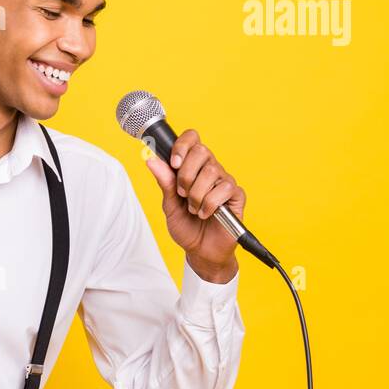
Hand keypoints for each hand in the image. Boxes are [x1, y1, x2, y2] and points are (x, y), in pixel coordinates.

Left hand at [144, 129, 245, 281]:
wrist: (200, 250)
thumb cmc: (186, 226)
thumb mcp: (169, 204)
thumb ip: (164, 182)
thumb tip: (151, 160)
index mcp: (193, 167)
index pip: (192, 139)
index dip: (183, 145)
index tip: (174, 163)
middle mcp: (210, 169)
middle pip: (202, 151)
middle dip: (186, 174)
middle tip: (182, 193)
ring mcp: (224, 181)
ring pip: (211, 172)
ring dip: (196, 194)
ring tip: (193, 209)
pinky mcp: (236, 195)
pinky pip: (224, 189)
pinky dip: (209, 204)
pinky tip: (206, 214)